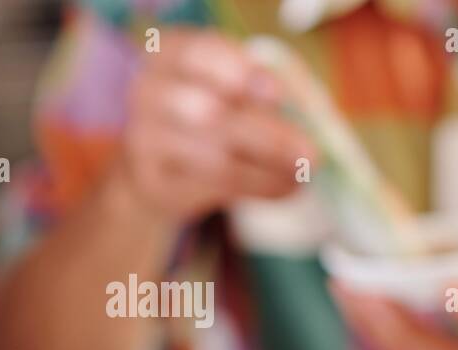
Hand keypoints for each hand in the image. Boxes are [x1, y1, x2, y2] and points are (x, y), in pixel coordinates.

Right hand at [113, 28, 311, 222]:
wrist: (162, 169)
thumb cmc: (213, 118)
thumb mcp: (233, 91)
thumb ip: (262, 91)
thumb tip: (305, 112)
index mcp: (169, 54)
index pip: (196, 54)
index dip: (236, 72)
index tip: (277, 94)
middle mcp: (149, 91)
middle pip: (210, 113)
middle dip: (268, 133)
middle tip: (311, 151)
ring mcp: (146, 138)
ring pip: (216, 157)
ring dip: (270, 167)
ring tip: (304, 171)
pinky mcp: (157, 181)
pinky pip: (216, 186)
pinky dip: (261, 187)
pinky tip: (288, 187)